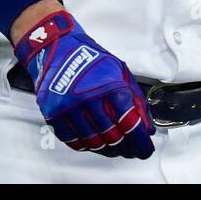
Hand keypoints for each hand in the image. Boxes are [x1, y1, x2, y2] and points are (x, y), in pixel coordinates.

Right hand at [15, 9, 154, 158]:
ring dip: (107, 149)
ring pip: (93, 142)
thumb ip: (136, 100)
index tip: (145, 151)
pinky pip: (73, 141)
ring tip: (113, 147)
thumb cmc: (92, 60)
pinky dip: (86, 146)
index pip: (130, 124)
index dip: (140, 143)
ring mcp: (70, 108)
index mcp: (111, 87)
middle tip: (131, 150)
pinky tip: (93, 143)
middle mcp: (90, 99)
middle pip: (113, 137)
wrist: (59, 49)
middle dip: (126, 148)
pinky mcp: (54, 114)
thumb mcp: (121, 72)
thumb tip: (147, 128)